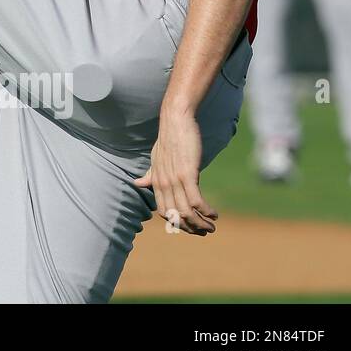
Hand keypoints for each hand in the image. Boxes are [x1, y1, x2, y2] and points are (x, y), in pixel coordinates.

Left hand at [135, 109, 216, 235]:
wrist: (175, 120)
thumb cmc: (168, 139)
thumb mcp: (155, 158)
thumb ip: (150, 174)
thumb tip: (137, 183)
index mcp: (156, 181)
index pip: (163, 211)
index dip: (177, 223)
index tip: (191, 227)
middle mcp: (163, 183)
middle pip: (175, 216)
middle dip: (192, 228)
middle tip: (206, 231)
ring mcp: (174, 179)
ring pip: (186, 212)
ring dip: (201, 223)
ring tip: (212, 226)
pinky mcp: (187, 173)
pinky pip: (196, 201)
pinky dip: (206, 211)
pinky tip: (214, 214)